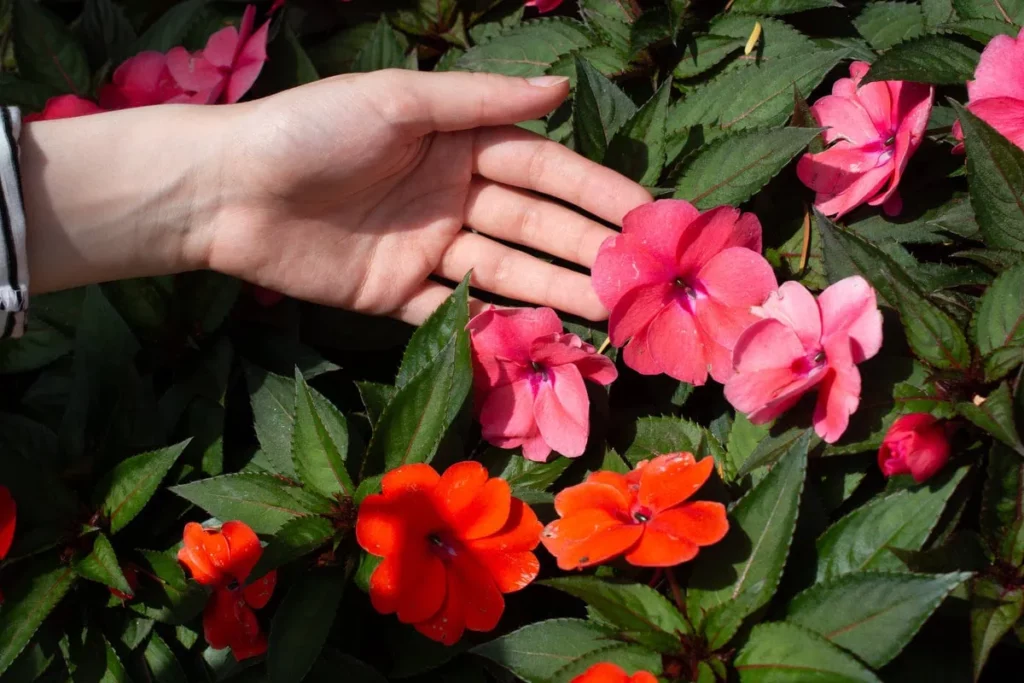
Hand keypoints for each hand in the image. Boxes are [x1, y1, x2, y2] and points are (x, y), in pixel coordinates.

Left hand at [197, 69, 651, 323]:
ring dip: (556, 292)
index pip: (543, 168)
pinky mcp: (398, 295)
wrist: (225, 191)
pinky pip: (457, 312)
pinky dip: (496, 326)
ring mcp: (428, 248)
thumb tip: (560, 88)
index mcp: (456, 142)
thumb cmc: (310, 130)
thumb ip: (478, 99)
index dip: (595, 190)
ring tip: (609, 315)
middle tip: (639, 281)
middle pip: (534, 225)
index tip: (647, 215)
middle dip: (586, 250)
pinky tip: (543, 341)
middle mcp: (451, 194)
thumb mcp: (397, 100)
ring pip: (506, 272)